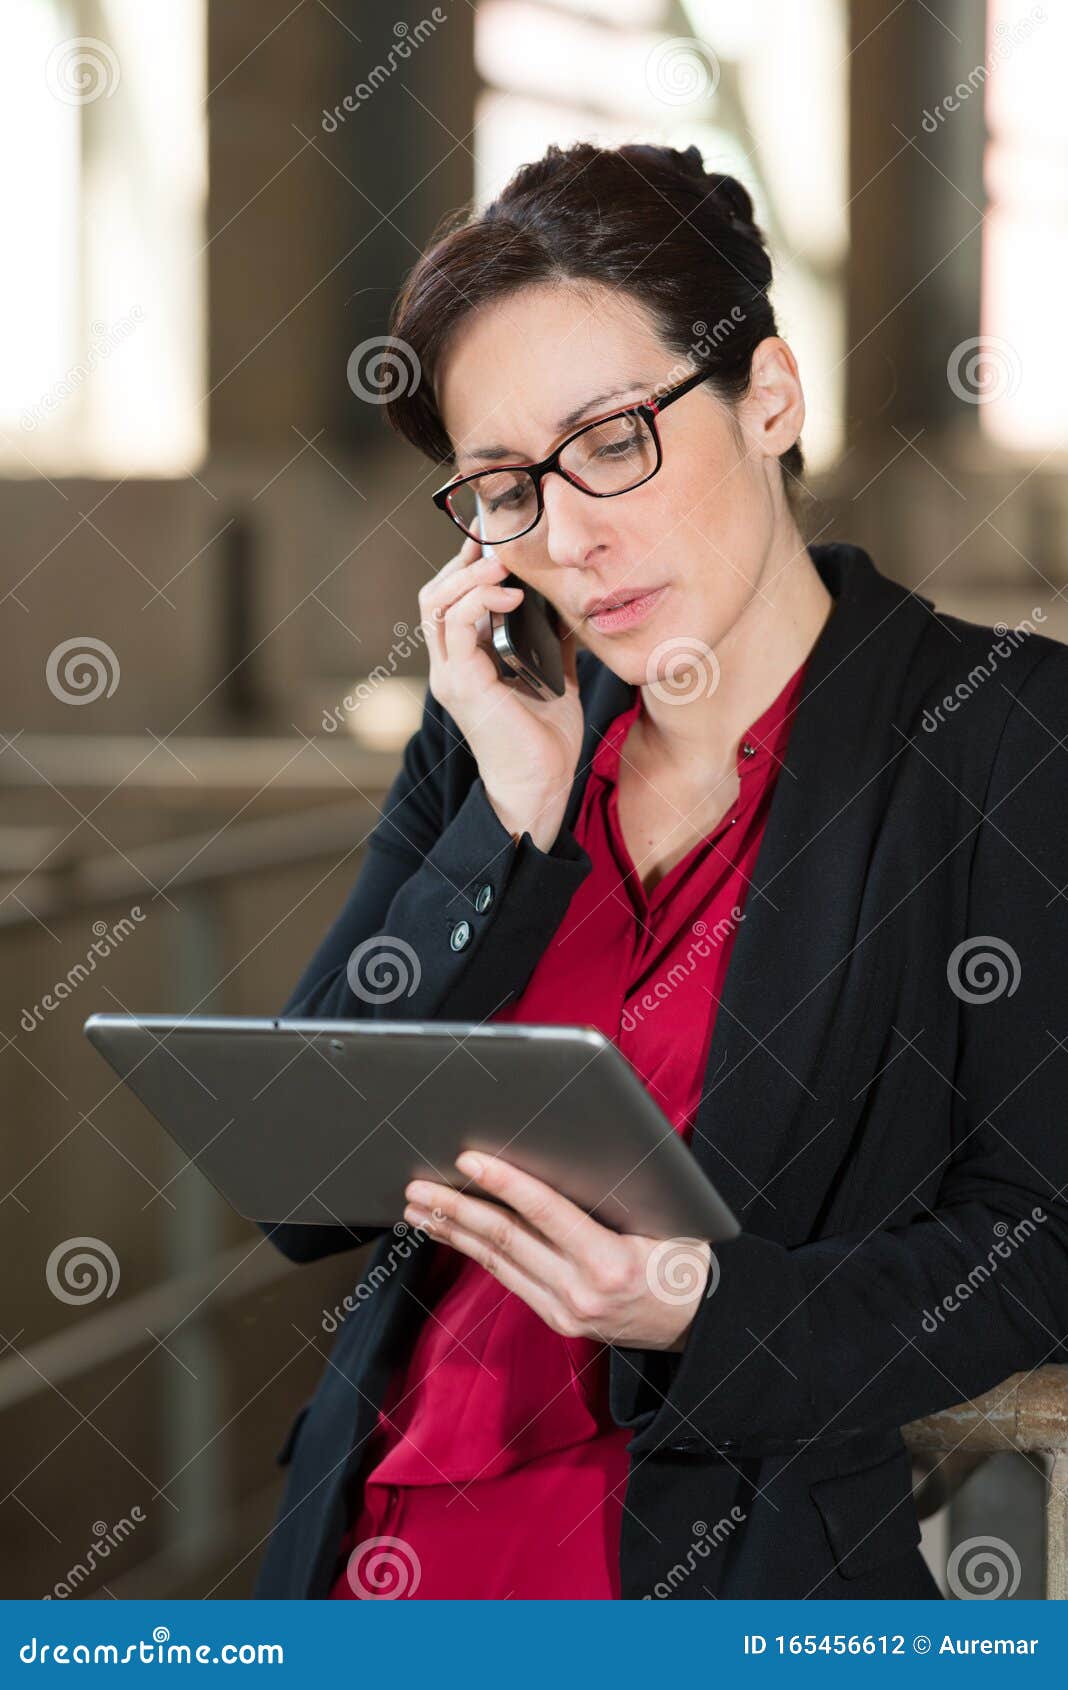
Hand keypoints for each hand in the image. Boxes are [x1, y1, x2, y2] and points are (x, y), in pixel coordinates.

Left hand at [403, 1151, 713, 1351]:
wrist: (703, 1324)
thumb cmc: (688, 1260)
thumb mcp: (667, 1219)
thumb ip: (619, 1189)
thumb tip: (571, 1145)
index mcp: (611, 1264)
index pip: (546, 1215)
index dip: (505, 1183)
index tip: (469, 1159)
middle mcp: (581, 1294)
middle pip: (506, 1241)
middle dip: (457, 1209)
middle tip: (419, 1186)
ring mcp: (565, 1313)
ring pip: (497, 1262)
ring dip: (454, 1231)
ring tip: (418, 1208)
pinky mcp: (558, 1321)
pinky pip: (510, 1278)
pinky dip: (477, 1251)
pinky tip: (454, 1232)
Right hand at [418, 536, 585, 851]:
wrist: (541, 786)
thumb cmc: (545, 739)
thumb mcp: (553, 674)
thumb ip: (549, 638)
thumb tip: (566, 600)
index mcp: (467, 661)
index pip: (450, 600)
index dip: (468, 567)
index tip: (496, 542)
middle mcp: (450, 665)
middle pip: (435, 594)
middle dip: (464, 562)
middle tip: (497, 543)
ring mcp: (450, 674)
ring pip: (437, 602)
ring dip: (469, 575)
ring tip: (501, 564)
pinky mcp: (461, 684)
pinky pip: (455, 625)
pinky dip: (478, 601)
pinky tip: (508, 595)